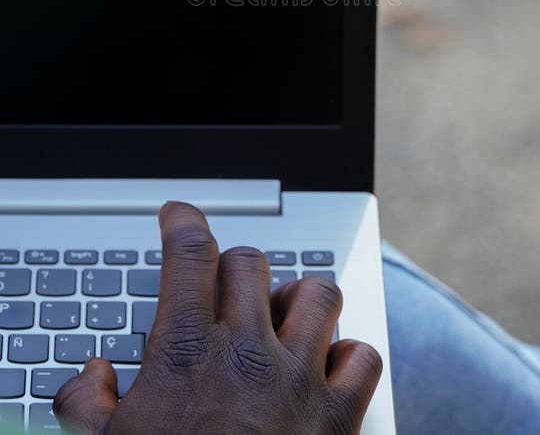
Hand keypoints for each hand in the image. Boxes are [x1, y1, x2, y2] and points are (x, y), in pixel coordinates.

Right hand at [54, 201, 381, 433]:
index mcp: (186, 354)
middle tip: (227, 293)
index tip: (178, 214)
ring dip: (300, 301)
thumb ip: (91, 406)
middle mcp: (246, 353)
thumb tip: (90, 375)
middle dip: (236, 268)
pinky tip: (326, 369)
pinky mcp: (340, 416)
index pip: (188, 256)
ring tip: (281, 321)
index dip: (182, 222)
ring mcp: (298, 381)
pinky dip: (348, 356)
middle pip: (251, 262)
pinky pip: (362, 356)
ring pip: (318, 293)